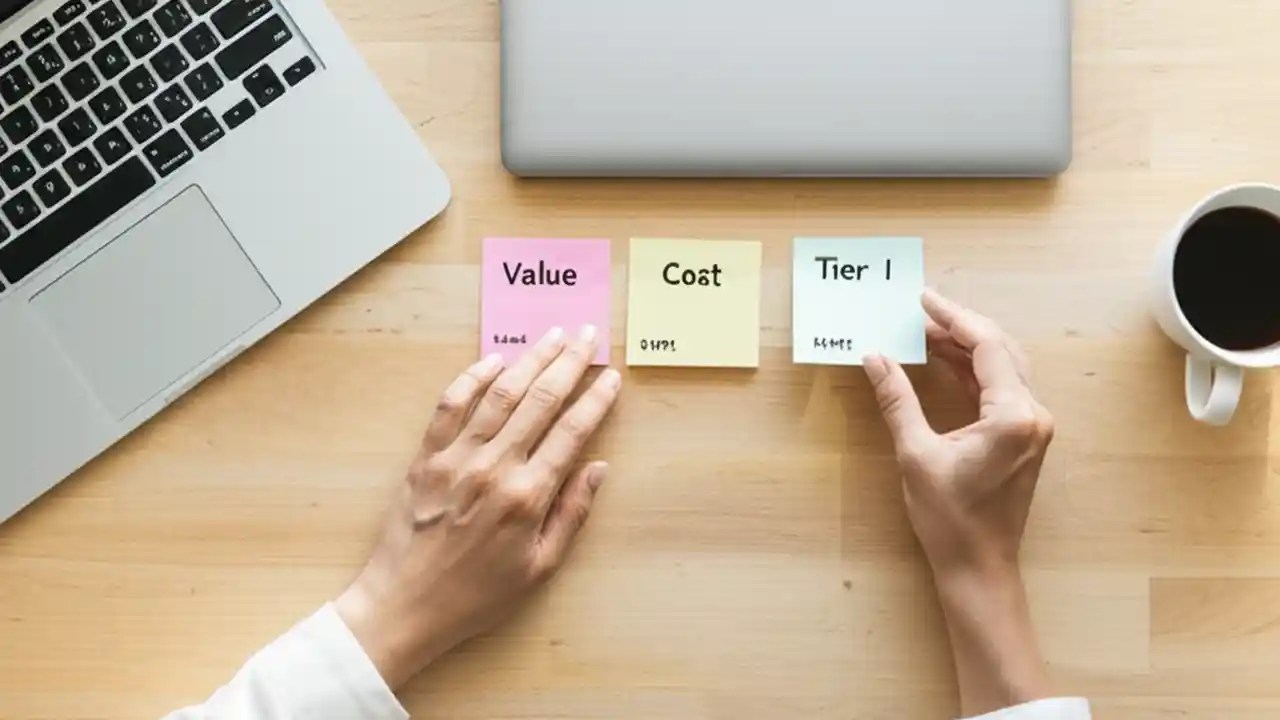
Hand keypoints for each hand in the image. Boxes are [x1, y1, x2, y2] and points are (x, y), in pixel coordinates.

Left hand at [336, 326, 620, 689]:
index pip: (572, 432)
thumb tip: (598, 469)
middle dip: (568, 363)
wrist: (404, 606)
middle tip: (586, 336)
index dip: (596, 399)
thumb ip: (571, 514)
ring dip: (529, 360)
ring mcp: (457, 458)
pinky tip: (494, 361)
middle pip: (540, 400)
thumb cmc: (476, 597)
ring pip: (500, 393)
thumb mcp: (539, 568)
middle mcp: (494, 467)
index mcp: (528, 496)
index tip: (611, 377)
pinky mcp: (426, 458)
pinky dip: (473, 378)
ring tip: (551, 335)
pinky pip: (451, 405)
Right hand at [863, 289, 1052, 577]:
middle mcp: (1033, 414)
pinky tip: (944, 361)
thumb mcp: (916, 454)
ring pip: (1003, 366)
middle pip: (1000, 349)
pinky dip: (973, 371)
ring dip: (966, 347)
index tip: (923, 298)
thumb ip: (897, 399)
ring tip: (926, 332)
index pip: (986, 346)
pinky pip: (1001, 389)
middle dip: (959, 326)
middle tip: (921, 310)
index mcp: (1014, 415)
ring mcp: (1033, 426)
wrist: (979, 567)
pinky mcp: (1025, 436)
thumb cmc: (950, 519)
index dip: (953, 317)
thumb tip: (875, 357)